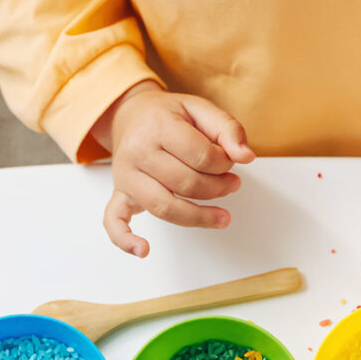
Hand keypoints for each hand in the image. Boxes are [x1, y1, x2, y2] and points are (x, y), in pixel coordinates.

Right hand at [91, 81, 254, 256]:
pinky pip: (114, 220)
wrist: (130, 114)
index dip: (224, 164)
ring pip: (165, 207)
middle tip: (232, 184)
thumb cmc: (167, 116)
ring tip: (222, 217)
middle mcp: (137, 151)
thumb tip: (246, 156)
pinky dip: (126, 239)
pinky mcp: (120, 194)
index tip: (229, 162)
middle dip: (218, 189)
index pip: (201, 156)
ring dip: (199, 217)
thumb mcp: (201, 109)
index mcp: (158, 126)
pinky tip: (143, 250)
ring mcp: (126, 176)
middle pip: (186, 184)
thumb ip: (228, 128)